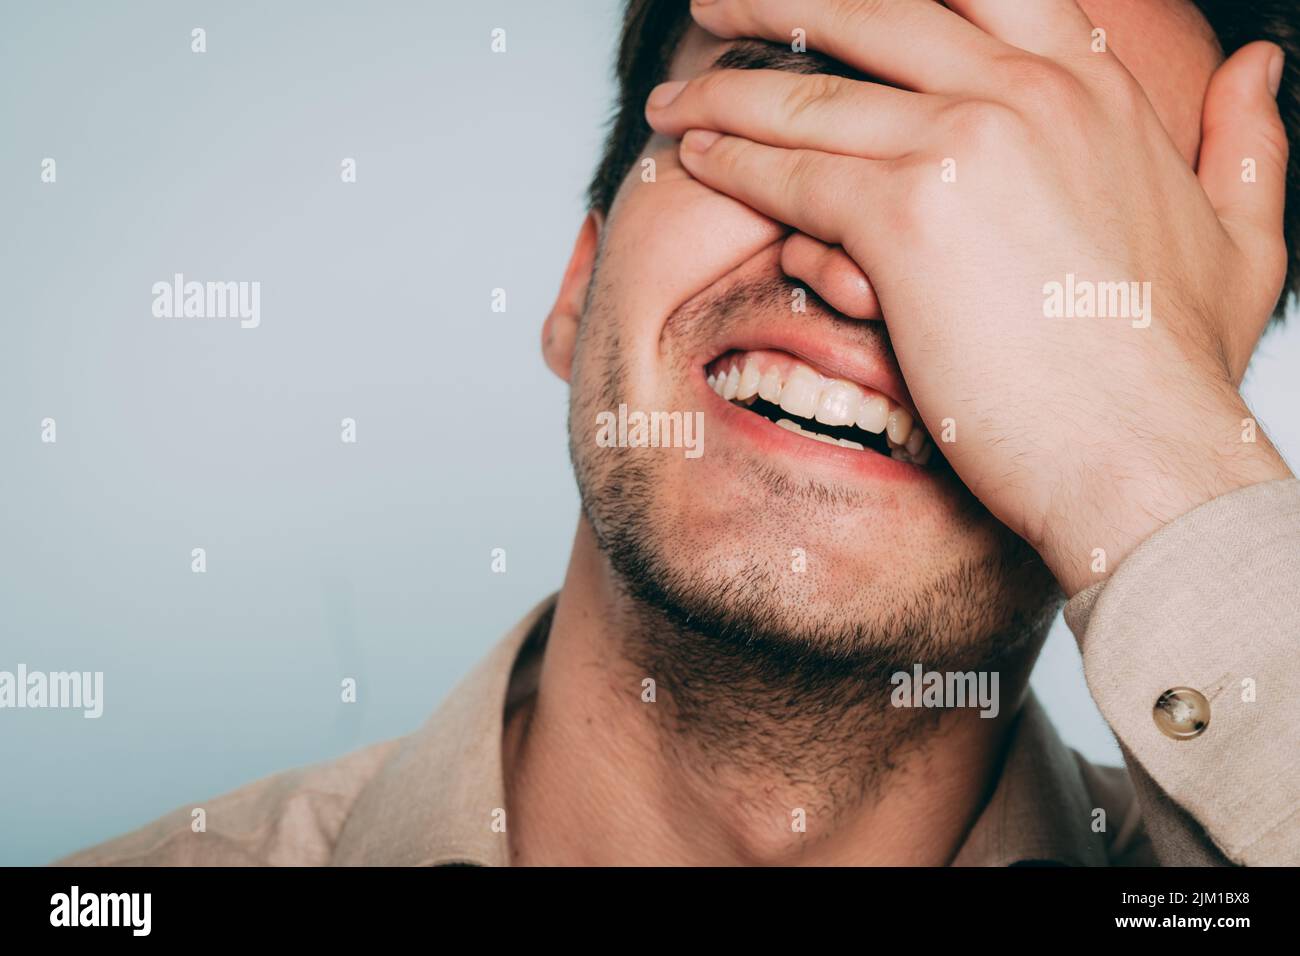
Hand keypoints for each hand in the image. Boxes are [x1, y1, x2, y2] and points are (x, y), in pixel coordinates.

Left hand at [647, 0, 1292, 593]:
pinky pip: (790, 173)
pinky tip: (697, 161)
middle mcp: (1024, 91)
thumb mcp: (1240, 237)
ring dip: (727, 93)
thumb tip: (1258, 67)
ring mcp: (963, 143)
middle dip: (780, 2)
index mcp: (1090, 86)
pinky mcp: (905, 216)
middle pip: (872, 8)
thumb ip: (1245, 142)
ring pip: (812, 93)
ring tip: (679, 104)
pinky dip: (732, 164)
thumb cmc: (1176, 366)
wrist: (1145, 451)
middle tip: (718, 8)